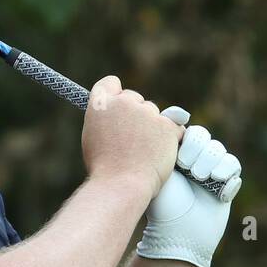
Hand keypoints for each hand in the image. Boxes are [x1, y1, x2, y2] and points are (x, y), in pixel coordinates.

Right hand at [82, 76, 185, 199]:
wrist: (121, 184)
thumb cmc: (104, 167)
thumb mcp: (93, 137)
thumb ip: (105, 119)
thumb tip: (117, 116)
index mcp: (100, 104)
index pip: (110, 83)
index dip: (115, 93)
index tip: (119, 104)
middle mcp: (124, 102)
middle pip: (134, 98)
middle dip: (136, 113)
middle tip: (132, 138)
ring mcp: (147, 112)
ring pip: (153, 113)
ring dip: (152, 127)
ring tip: (143, 152)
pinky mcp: (168, 125)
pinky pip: (173, 126)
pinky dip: (170, 138)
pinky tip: (159, 153)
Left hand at [135, 106, 243, 266]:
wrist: (178, 233)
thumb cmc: (162, 204)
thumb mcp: (158, 168)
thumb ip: (165, 140)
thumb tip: (177, 111)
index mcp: (175, 153)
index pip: (191, 132)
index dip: (189, 143)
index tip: (180, 161)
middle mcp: (193, 159)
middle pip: (207, 139)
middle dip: (201, 154)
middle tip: (191, 172)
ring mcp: (210, 171)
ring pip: (221, 152)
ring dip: (212, 165)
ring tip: (201, 180)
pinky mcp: (225, 183)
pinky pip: (234, 166)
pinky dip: (227, 175)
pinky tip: (217, 187)